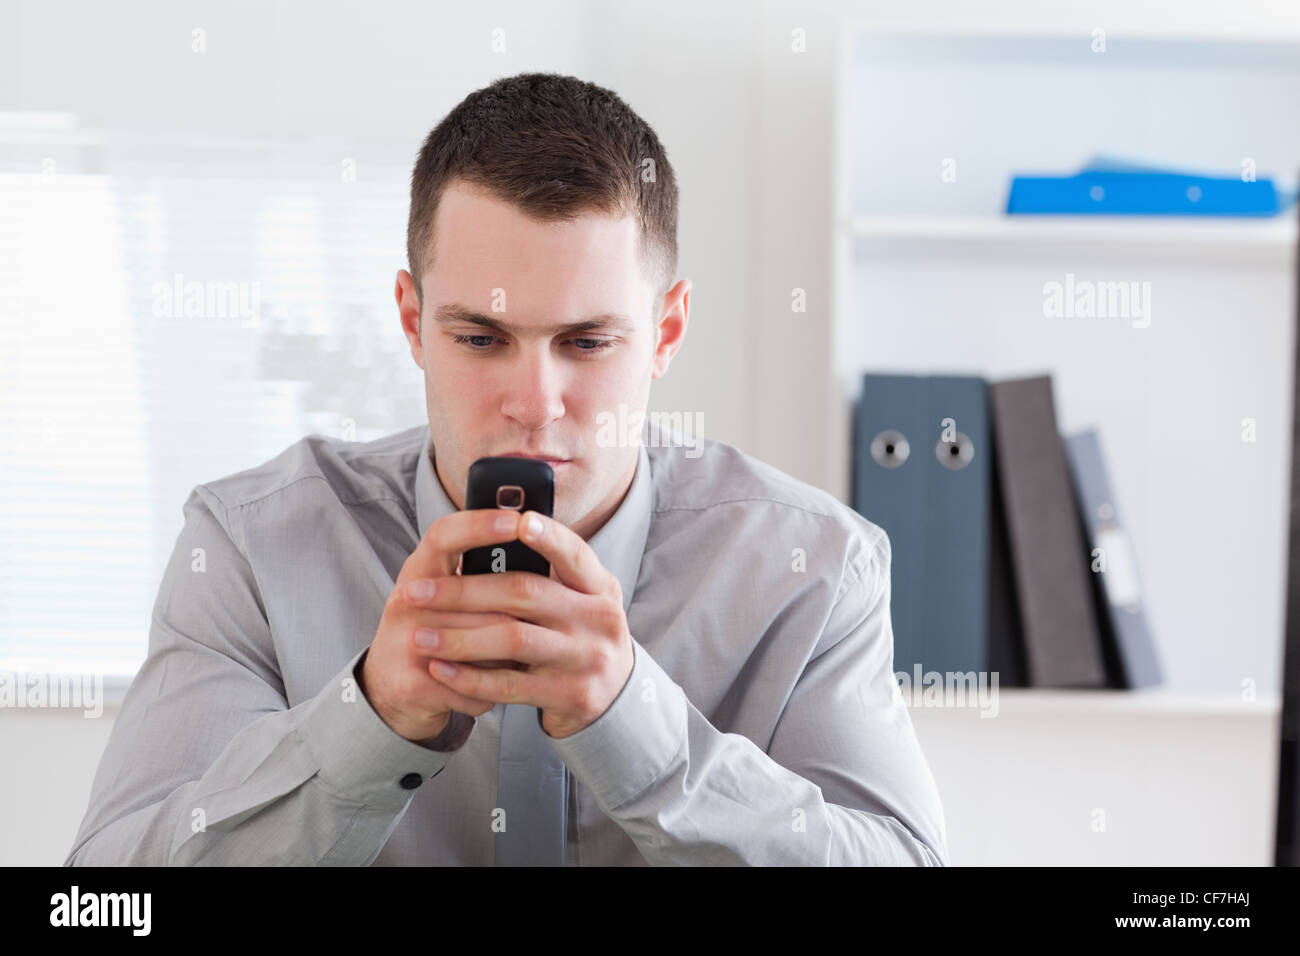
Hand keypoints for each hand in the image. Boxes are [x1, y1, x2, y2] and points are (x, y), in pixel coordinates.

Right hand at [360, 509, 528, 742]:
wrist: (390, 689)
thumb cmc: (437, 630)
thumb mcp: (450, 592)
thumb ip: (483, 572)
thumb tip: (543, 551)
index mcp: (421, 568)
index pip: (446, 534)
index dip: (482, 525)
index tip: (518, 519)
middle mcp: (406, 599)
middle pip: (477, 596)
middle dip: (514, 615)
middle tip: (541, 624)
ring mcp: (403, 642)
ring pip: (482, 644)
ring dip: (509, 659)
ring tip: (518, 662)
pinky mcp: (412, 683)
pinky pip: (475, 686)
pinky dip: (492, 692)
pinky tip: (493, 689)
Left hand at [405, 509, 634, 738]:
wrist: (615, 700)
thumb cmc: (579, 638)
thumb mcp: (579, 603)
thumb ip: (547, 576)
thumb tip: (490, 536)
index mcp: (600, 587)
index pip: (574, 553)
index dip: (547, 536)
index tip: (516, 519)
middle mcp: (601, 619)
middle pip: (525, 593)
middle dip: (463, 591)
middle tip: (416, 592)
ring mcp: (588, 659)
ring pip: (512, 640)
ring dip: (458, 638)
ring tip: (420, 637)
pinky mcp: (572, 695)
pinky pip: (509, 684)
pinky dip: (469, 677)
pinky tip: (441, 670)